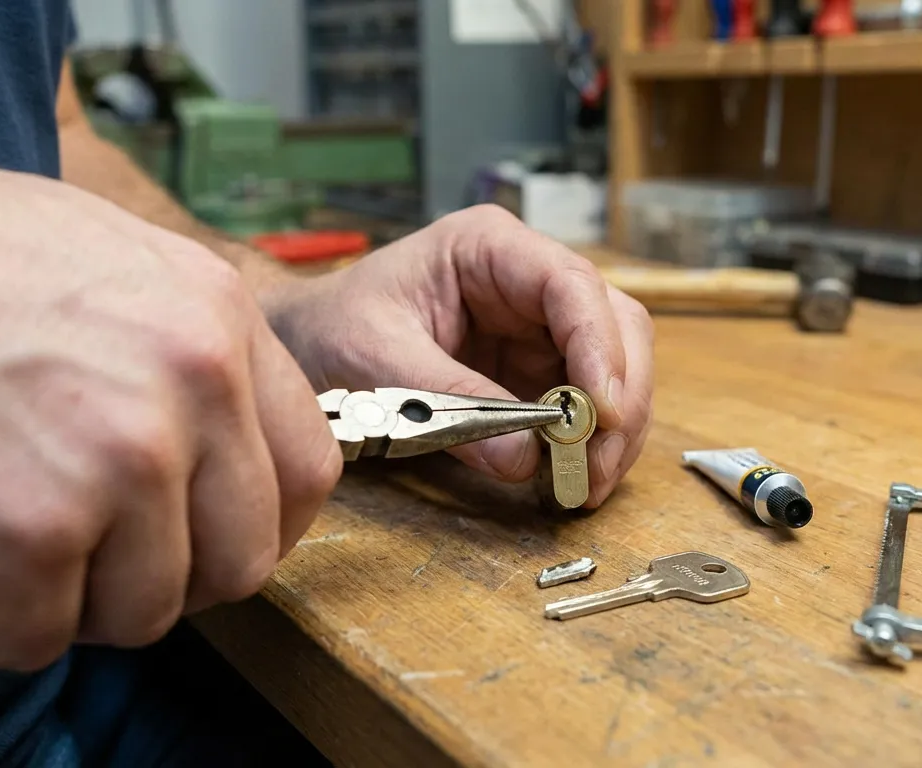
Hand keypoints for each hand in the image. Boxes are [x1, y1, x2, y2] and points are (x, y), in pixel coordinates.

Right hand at [0, 126, 341, 671]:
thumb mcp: (107, 264)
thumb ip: (186, 357)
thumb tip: (226, 454)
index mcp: (217, 317)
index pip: (308, 473)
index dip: (256, 526)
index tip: (201, 539)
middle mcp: (188, 386)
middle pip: (239, 562)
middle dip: (159, 576)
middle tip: (76, 545)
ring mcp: (114, 461)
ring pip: (141, 613)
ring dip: (63, 595)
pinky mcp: (24, 534)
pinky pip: (30, 640)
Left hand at [268, 205, 653, 507]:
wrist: (303, 346)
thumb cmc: (330, 329)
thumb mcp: (376, 358)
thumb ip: (450, 400)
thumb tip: (528, 458)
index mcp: (488, 247)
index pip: (572, 284)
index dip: (601, 345)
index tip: (603, 411)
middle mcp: (527, 279)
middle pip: (614, 325)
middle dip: (618, 398)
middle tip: (598, 467)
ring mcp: (537, 325)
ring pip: (612, 367)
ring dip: (611, 430)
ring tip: (585, 486)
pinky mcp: (534, 370)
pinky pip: (583, 405)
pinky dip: (588, 444)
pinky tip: (572, 480)